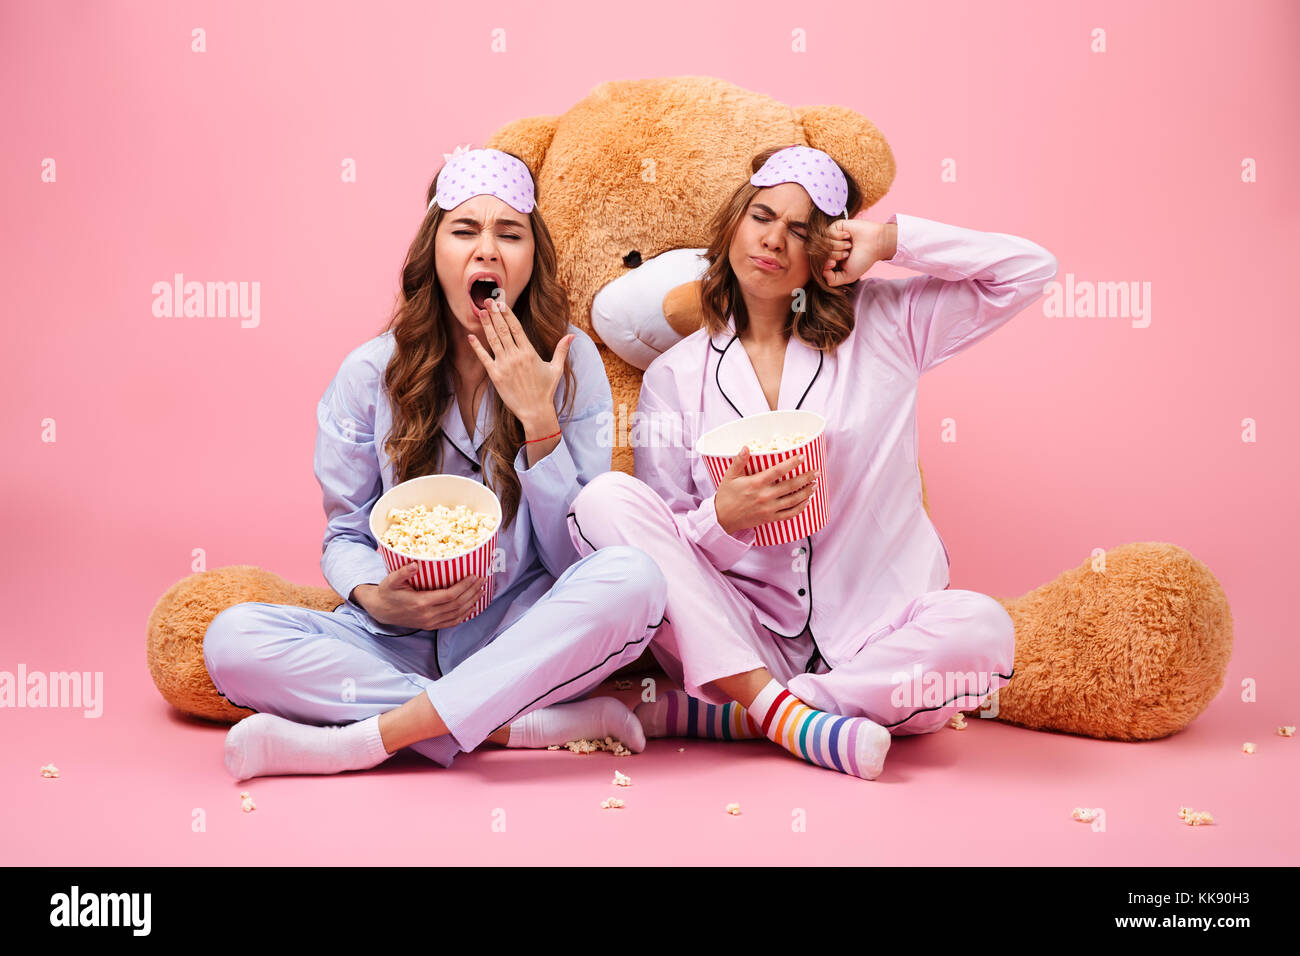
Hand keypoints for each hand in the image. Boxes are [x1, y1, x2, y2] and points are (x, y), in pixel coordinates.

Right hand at [353, 563, 484, 629]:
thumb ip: (402, 572)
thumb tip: (415, 564)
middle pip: (457, 604)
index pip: (449, 596)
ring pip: (457, 614)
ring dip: (472, 602)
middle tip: (482, 580)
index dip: (464, 586)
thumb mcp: (390, 580)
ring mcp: (430, 622)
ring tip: (481, 590)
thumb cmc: (387, 592)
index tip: (474, 576)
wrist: (381, 611)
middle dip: (472, 592)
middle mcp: (428, 615)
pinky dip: (464, 615)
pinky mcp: (430, 625)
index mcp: (421, 603)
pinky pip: (452, 622)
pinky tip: (472, 606)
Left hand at [466, 295, 572, 429]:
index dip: (507, 314)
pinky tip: (470, 337)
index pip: (516, 328)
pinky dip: (476, 347)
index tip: (501, 303)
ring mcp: (504, 365)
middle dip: (494, 314)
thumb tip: (572, 336)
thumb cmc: (546, 390)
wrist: (535, 411)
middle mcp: (516, 356)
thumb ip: (561, 350)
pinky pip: (483, 358)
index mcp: (529, 352)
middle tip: (487, 300)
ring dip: (486, 325)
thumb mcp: (556, 368)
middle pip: (503, 330)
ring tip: (480, 311)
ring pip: (493, 340)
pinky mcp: (495, 376)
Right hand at [713, 448, 819, 535]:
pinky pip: (789, 514)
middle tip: (816, 471)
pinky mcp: (770, 518)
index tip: (802, 457)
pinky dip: (800, 508)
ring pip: (793, 500)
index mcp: (756, 483)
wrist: (722, 519)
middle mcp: (765, 496)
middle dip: (806, 477)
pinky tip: (806, 501)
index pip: (778, 471)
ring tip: (814, 484)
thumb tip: (746, 447)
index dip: (792, 463)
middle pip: (791, 485)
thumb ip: (739, 461)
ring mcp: (769, 508)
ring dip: (806, 492)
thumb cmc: (726, 496)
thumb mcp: (729, 476)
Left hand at [822, 218, 895, 286]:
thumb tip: (821, 271)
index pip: (816, 263)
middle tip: (845, 255)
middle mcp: (830, 249)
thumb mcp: (847, 276)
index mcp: (831, 260)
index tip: (834, 264)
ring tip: (848, 246)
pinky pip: (827, 233)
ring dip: (836, 246)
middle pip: (817, 253)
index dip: (822, 264)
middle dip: (832, 256)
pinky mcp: (835, 227)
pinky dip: (837, 237)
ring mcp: (831, 237)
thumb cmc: (863, 260)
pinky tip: (847, 237)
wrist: (876, 244)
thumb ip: (832, 280)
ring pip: (822, 243)